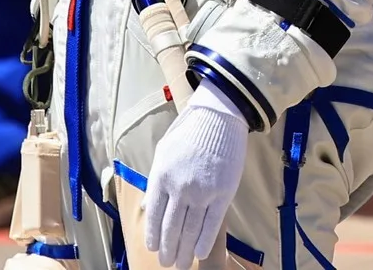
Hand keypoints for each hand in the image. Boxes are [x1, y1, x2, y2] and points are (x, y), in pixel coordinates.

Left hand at [144, 87, 247, 268]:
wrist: (219, 117)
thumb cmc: (189, 132)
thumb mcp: (163, 152)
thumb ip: (156, 180)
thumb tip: (149, 205)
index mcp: (161, 178)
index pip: (154, 217)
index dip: (154, 237)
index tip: (155, 249)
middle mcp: (179, 189)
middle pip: (171, 228)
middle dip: (169, 250)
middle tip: (169, 263)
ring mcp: (201, 192)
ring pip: (190, 230)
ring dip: (185, 250)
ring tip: (183, 264)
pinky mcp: (222, 192)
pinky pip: (212, 223)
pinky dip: (205, 241)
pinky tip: (200, 252)